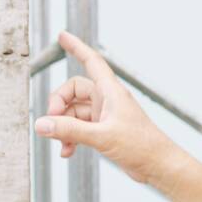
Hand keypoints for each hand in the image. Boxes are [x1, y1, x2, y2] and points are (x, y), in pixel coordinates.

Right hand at [34, 30, 184, 190]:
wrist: (159, 166)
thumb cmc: (142, 147)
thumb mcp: (101, 137)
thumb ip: (69, 130)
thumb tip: (42, 124)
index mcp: (111, 92)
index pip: (91, 61)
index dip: (77, 47)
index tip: (62, 36)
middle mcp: (108, 100)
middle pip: (73, 90)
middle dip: (58, 104)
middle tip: (52, 122)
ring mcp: (106, 115)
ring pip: (74, 112)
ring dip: (63, 126)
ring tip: (62, 144)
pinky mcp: (105, 131)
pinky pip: (79, 127)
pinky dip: (70, 137)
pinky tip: (68, 151)